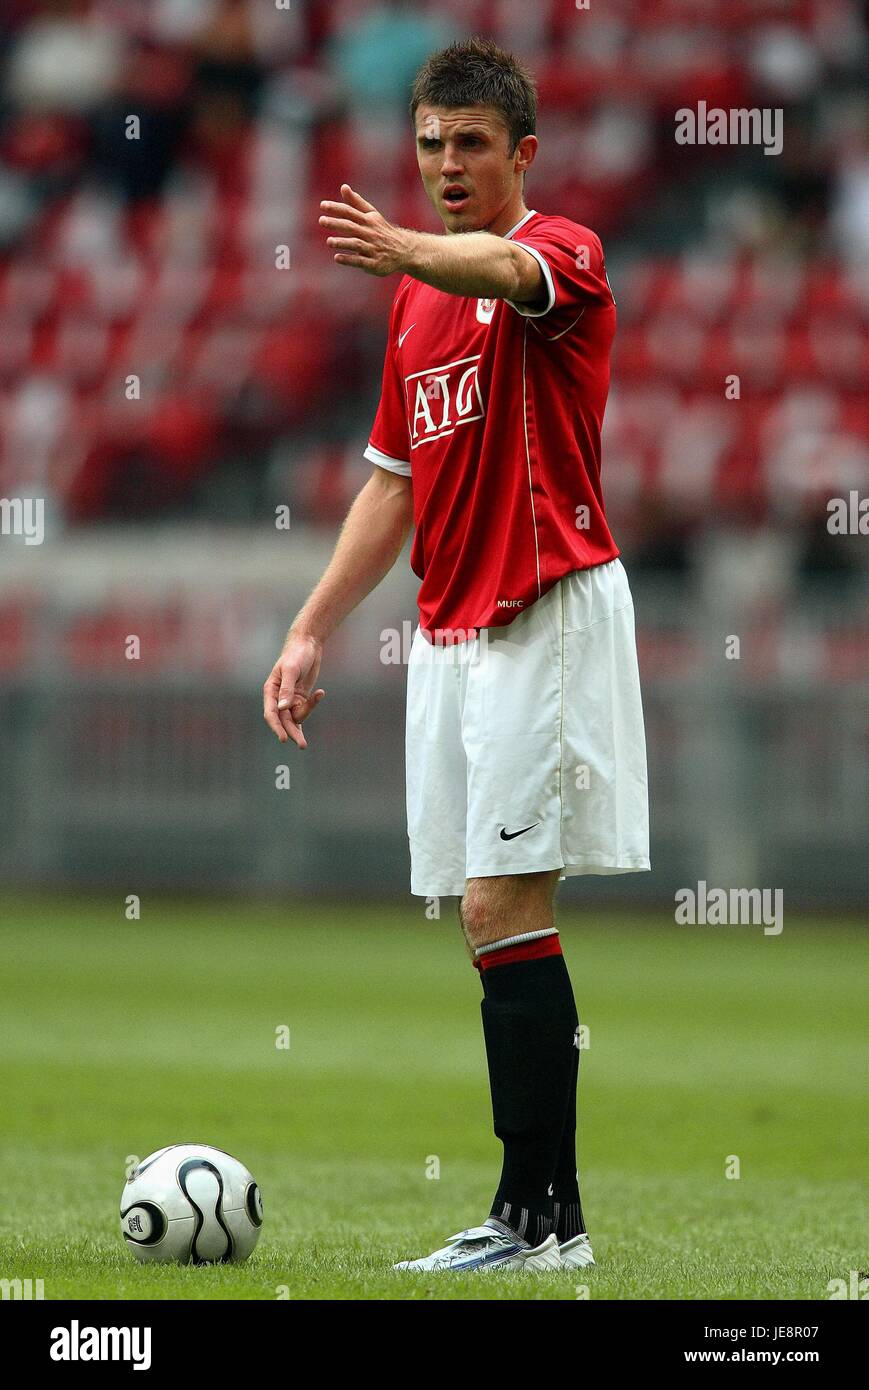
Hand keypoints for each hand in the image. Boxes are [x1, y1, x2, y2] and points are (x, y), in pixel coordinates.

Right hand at [263, 632, 325, 748]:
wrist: (308, 645)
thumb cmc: (296, 655)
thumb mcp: (292, 670)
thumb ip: (286, 689)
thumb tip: (283, 708)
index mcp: (271, 690)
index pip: (271, 713)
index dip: (276, 727)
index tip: (284, 738)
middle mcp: (278, 697)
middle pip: (284, 719)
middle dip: (292, 732)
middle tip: (302, 745)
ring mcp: (289, 698)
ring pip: (295, 716)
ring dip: (304, 719)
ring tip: (312, 716)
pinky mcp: (300, 697)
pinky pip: (305, 708)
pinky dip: (313, 704)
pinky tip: (320, 693)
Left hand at [319, 184, 411, 275]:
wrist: (404, 250)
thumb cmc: (382, 231)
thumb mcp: (372, 214)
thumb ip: (356, 202)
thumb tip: (343, 187)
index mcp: (369, 220)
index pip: (350, 212)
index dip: (337, 208)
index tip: (322, 205)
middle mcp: (371, 233)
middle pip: (352, 227)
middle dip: (336, 223)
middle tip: (321, 221)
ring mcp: (373, 249)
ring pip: (356, 244)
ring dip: (342, 242)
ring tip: (329, 241)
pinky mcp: (375, 263)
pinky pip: (361, 261)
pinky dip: (349, 259)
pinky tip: (337, 258)